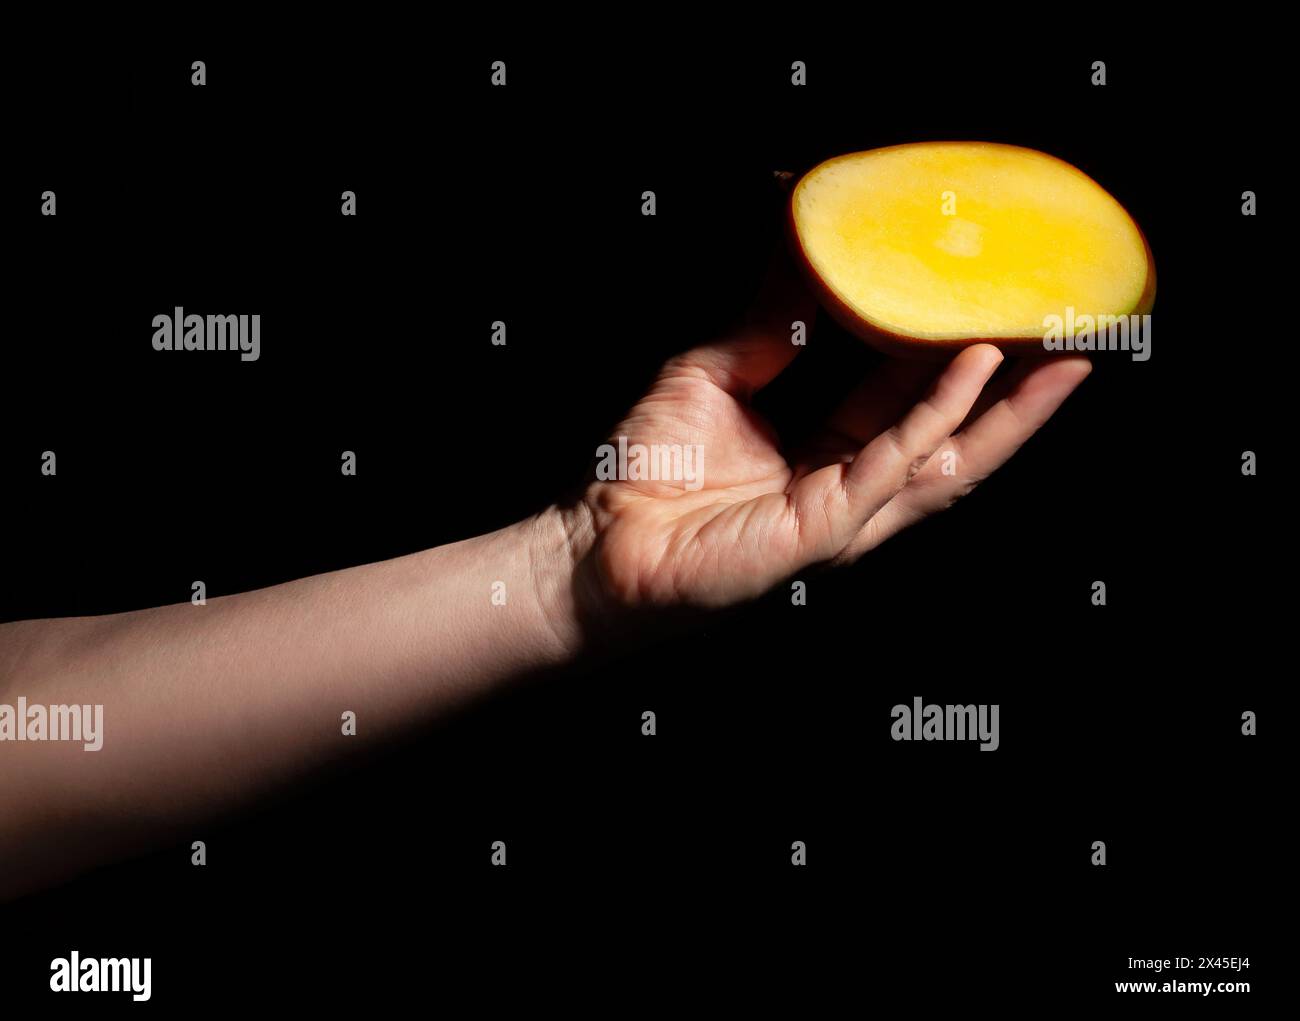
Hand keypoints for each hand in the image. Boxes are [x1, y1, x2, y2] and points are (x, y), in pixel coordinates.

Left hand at [556, 251, 1091, 621]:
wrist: (598, 541)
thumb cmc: (648, 471)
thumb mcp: (713, 377)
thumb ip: (765, 331)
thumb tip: (801, 269)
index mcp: (827, 460)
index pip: (911, 407)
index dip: (958, 366)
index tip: (998, 317)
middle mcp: (847, 492)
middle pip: (951, 442)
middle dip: (1017, 399)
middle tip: (1072, 343)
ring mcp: (841, 516)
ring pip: (944, 462)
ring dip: (1007, 413)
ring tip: (1061, 360)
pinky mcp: (821, 532)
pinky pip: (891, 468)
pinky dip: (936, 417)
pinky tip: (972, 373)